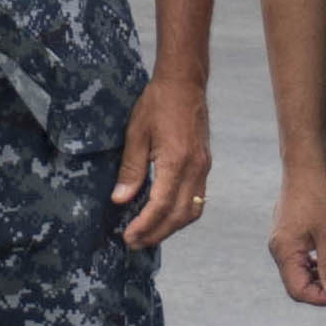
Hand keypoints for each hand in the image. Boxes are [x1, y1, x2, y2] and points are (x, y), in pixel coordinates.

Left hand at [112, 69, 211, 249]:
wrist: (184, 83)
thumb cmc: (157, 103)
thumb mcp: (136, 134)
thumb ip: (131, 170)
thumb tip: (121, 200)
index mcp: (177, 161)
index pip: (162, 205)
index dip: (145, 225)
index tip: (129, 237)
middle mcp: (195, 168)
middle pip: (180, 215)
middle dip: (157, 233)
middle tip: (135, 243)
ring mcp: (203, 168)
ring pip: (192, 210)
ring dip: (171, 228)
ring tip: (148, 235)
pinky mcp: (204, 165)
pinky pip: (197, 199)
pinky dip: (181, 214)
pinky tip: (165, 216)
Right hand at [267, 164, 325, 306]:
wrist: (305, 164)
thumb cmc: (318, 195)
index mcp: (284, 251)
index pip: (297, 291)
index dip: (319, 298)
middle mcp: (278, 248)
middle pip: (296, 283)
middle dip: (319, 288)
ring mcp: (281, 239)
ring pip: (298, 270)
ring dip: (318, 275)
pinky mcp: (287, 231)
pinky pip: (298, 256)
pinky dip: (314, 262)